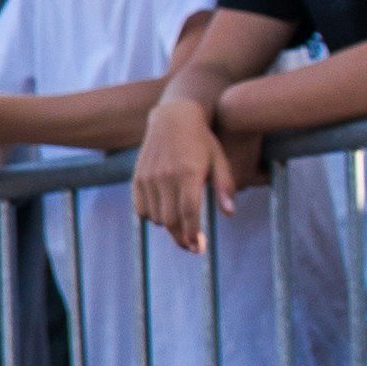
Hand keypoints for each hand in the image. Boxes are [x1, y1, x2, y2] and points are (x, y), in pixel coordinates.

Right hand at [131, 86, 249, 253]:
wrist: (172, 118)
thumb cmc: (202, 141)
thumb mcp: (220, 160)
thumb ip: (225, 187)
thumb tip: (229, 213)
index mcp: (188, 173)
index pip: (189, 212)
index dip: (193, 234)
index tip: (198, 247)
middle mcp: (166, 176)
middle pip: (171, 220)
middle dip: (182, 237)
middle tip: (192, 246)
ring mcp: (149, 177)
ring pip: (156, 217)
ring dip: (168, 226)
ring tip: (181, 226)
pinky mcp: (138, 178)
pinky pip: (141, 209)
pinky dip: (152, 217)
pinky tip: (164, 214)